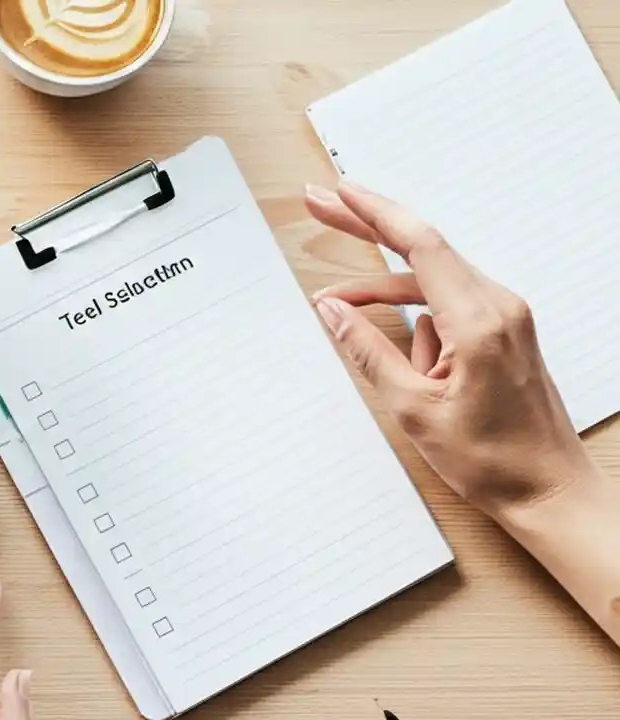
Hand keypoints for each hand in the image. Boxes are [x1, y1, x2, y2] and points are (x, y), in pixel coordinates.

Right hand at [304, 182, 597, 517]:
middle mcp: (499, 307)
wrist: (550, 492)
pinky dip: (413, 321)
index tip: (338, 192)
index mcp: (479, 321)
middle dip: (366, 228)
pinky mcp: (503, 332)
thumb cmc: (493, 461)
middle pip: (421, 250)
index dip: (373, 212)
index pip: (419, 245)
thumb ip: (368, 350)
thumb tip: (333, 310)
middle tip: (320, 206)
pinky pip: (447, 308)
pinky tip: (405, 363)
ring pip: (429, 284)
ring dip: (382, 294)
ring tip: (337, 307)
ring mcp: (505, 317)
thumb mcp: (413, 409)